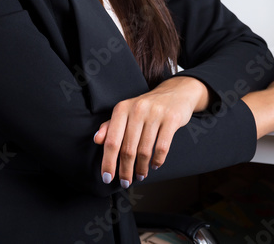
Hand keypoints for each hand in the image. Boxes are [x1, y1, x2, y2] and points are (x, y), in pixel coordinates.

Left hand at [92, 76, 208, 187]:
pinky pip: (162, 147)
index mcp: (122, 108)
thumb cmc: (147, 107)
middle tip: (125, 182)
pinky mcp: (171, 119)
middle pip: (127, 149)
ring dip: (141, 168)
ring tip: (140, 175)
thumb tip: (97, 139)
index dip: (108, 162)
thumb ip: (110, 126)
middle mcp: (137, 109)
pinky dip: (157, 161)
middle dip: (125, 170)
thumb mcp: (127, 111)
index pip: (112, 141)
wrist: (176, 92)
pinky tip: (155, 165)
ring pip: (144, 151)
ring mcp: (155, 114)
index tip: (107, 177)